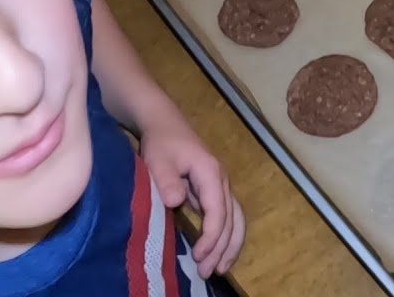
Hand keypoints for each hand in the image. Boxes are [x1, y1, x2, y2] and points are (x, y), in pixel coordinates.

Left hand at [140, 112, 244, 278]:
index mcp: (210, 173)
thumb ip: (167, 180)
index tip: (199, 255)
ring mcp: (220, 185)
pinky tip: (220, 252)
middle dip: (221, 248)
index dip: (211, 236)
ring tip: (220, 269)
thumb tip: (177, 201)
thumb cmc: (160, 141)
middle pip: (230, 219)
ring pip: (235, 219)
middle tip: (206, 272)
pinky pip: (228, 216)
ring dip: (230, 245)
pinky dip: (228, 235)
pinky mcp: (213, 190)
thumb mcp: (158, 158)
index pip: (218, 210)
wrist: (163, 122)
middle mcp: (221, 180)